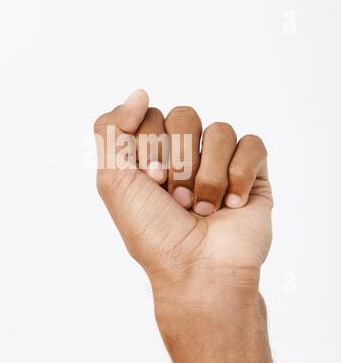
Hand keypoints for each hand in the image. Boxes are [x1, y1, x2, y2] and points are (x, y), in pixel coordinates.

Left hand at [93, 89, 271, 300]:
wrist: (196, 268)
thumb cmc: (152, 232)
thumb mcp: (112, 181)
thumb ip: (110, 130)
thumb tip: (139, 93)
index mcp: (147, 154)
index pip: (148, 115)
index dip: (148, 146)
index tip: (148, 180)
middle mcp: (182, 153)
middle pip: (184, 115)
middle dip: (177, 159)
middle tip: (174, 197)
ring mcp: (218, 162)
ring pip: (219, 130)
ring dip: (206, 175)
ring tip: (200, 208)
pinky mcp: (252, 173)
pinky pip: (251, 144)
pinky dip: (238, 176)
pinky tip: (230, 204)